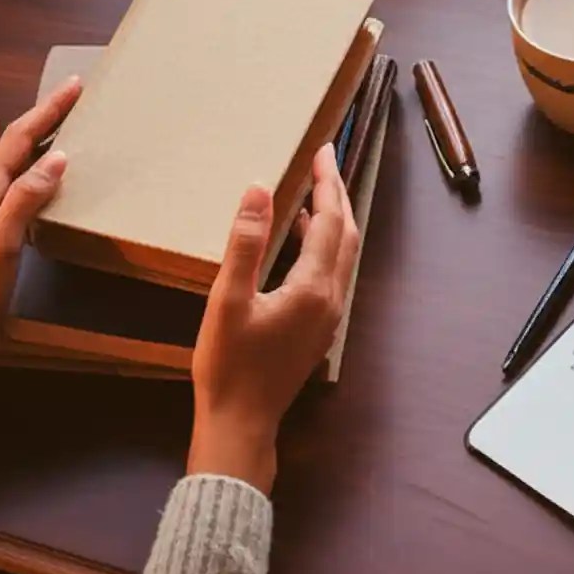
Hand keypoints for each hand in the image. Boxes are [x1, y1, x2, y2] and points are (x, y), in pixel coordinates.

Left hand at [0, 77, 81, 391]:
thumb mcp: (2, 240)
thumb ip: (27, 197)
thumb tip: (59, 158)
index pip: (20, 138)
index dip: (48, 111)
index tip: (74, 87)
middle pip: (19, 143)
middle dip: (47, 118)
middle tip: (76, 97)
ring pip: (21, 162)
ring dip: (45, 140)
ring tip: (70, 123)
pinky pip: (22, 185)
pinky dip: (39, 169)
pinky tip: (47, 169)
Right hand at [189, 144, 359, 494]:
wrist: (241, 423)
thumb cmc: (229, 365)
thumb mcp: (227, 301)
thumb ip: (244, 244)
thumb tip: (259, 190)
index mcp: (313, 288)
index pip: (330, 221)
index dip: (327, 183)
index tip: (323, 150)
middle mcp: (331, 299)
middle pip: (346, 235)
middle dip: (337, 196)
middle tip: (324, 162)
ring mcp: (328, 317)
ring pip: (342, 256)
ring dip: (332, 221)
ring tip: (313, 192)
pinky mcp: (318, 330)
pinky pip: (331, 275)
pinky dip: (322, 247)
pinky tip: (298, 241)